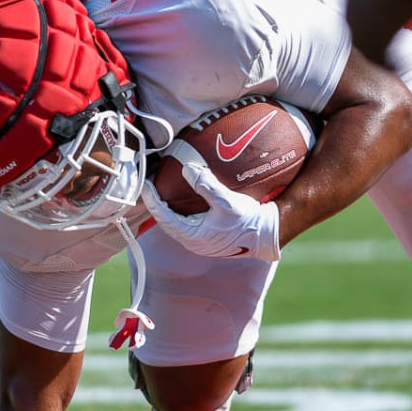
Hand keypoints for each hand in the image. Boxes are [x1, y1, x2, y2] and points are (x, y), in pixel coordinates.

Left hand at [140, 162, 280, 260]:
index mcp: (193, 235)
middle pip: (165, 221)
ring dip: (166, 209)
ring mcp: (199, 242)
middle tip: (150, 185)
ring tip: (161, 191)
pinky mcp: (206, 239)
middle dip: (156, 203)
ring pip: (174, 224)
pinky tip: (179, 201)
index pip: (163, 216)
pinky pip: (185, 225)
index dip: (152, 200)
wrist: (266, 235)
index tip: (145, 184)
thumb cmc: (248, 220)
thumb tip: (187, 169)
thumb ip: (206, 185)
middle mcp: (193, 242)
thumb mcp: (226, 201)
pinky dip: (178, 212)